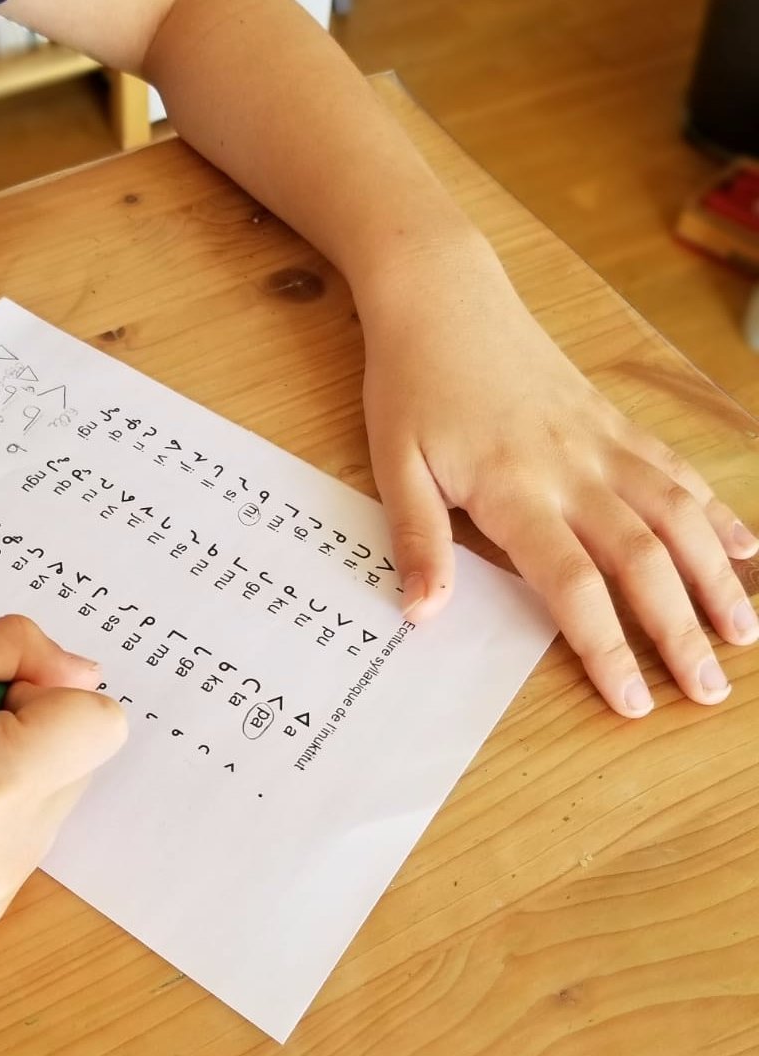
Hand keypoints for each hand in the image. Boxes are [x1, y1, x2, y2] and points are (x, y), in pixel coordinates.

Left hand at [358, 244, 758, 717]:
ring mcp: (602, 442)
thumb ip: (417, 539)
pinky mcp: (612, 420)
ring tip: (745, 632)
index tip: (634, 700)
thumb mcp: (393, 465)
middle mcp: (574, 471)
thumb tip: (424, 614)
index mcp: (516, 492)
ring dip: (718, 576)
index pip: (573, 585)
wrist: (442, 295)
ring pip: (678, 515)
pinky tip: (747, 544)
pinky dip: (715, 510)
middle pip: (644, 560)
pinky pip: (675, 469)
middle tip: (712, 690)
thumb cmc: (411, 385)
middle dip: (680, 630)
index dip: (606, 646)